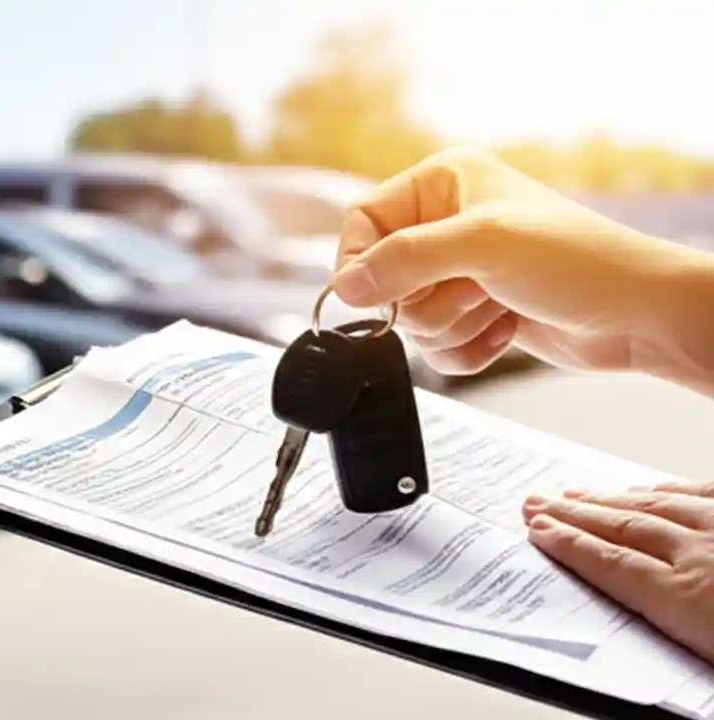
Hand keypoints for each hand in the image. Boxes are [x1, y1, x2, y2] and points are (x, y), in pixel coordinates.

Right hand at [333, 147, 713, 394]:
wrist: (636, 314)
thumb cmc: (577, 260)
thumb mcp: (481, 245)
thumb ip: (404, 260)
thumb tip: (346, 287)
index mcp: (442, 183)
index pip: (363, 221)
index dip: (360, 263)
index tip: (369, 296)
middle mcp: (445, 223)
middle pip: (382, 278)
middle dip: (424, 299)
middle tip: (472, 290)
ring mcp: (459, 270)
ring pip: (408, 317)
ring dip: (450, 324)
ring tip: (497, 305)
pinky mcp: (473, 311)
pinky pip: (434, 344)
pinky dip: (465, 348)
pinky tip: (504, 328)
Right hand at [523, 482, 713, 662]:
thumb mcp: (707, 670)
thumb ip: (668, 640)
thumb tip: (623, 652)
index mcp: (693, 599)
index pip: (613, 566)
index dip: (569, 546)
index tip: (537, 531)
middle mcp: (705, 552)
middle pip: (625, 528)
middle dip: (573, 515)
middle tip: (537, 504)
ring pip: (658, 505)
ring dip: (609, 500)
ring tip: (575, 494)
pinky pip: (702, 492)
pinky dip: (667, 489)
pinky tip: (648, 489)